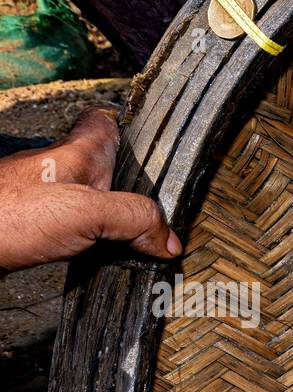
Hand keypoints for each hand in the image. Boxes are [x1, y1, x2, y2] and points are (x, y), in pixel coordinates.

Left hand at [0, 108, 180, 273]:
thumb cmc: (6, 217)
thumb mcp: (86, 212)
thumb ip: (133, 219)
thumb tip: (167, 238)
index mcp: (78, 154)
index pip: (106, 124)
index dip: (132, 132)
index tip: (157, 151)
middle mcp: (63, 170)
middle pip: (109, 169)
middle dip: (135, 189)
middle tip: (162, 215)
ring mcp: (49, 198)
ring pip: (95, 201)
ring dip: (117, 221)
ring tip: (142, 244)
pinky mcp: (39, 226)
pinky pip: (80, 229)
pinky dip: (97, 242)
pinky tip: (104, 258)